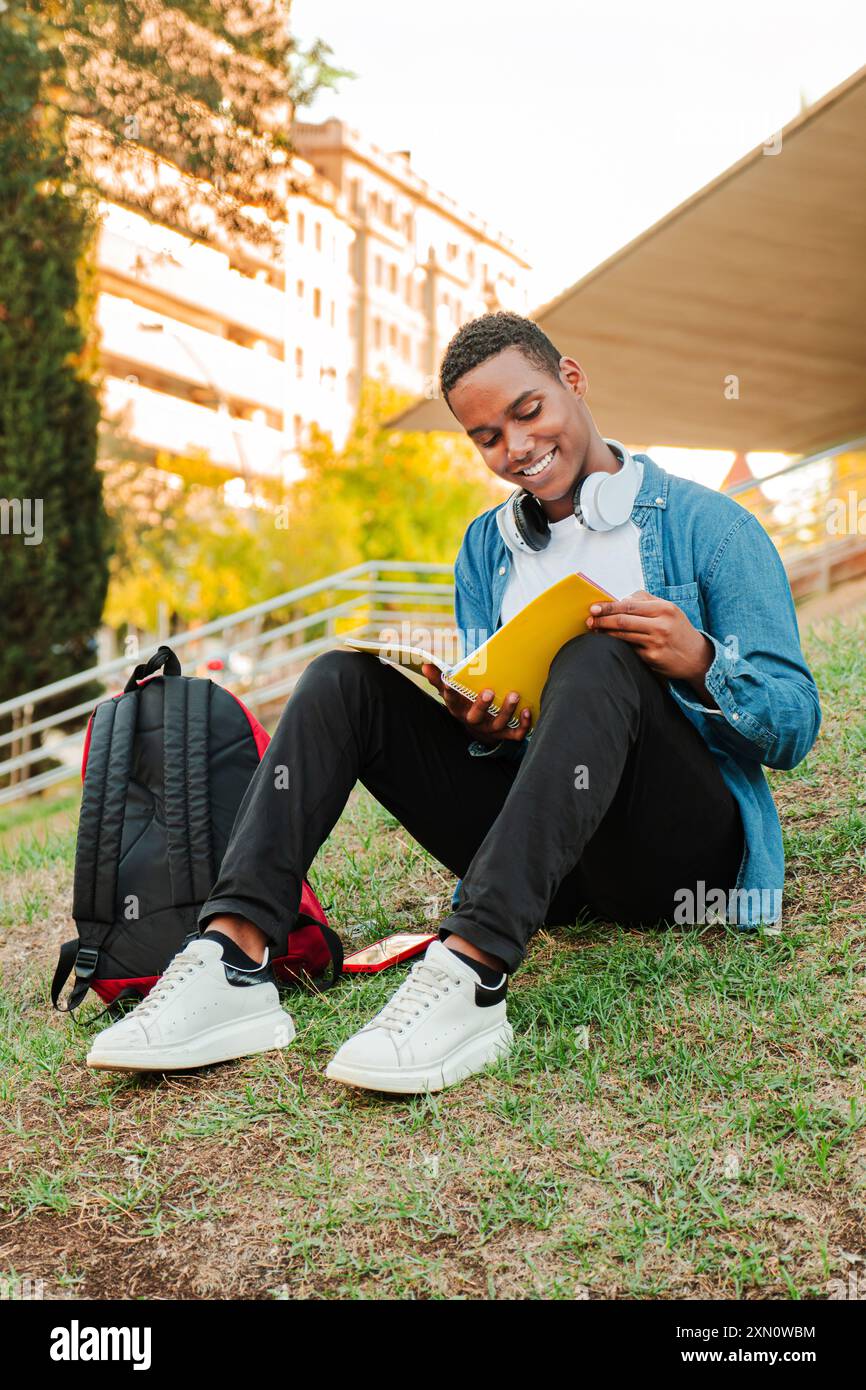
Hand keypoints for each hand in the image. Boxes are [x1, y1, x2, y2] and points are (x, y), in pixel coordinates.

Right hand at [421, 664, 532, 742]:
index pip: (451, 701)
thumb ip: (440, 678)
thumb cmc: (465, 702)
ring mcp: (491, 728)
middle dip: (482, 705)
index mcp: (459, 709)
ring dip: (507, 711)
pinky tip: (528, 710)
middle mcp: (474, 721)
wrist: (480, 726)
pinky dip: (524, 724)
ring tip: (514, 695)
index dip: (450, 692)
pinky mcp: (506, 733)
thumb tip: (424, 665)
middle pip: (476, 717)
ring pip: (498, 724)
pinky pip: (516, 733)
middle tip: (489, 692)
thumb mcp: (452, 691)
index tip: (450, 682)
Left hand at [585, 589, 715, 699]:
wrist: (697, 657)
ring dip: (605, 633)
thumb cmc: (678, 629)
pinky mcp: (652, 658)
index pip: (629, 606)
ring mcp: (656, 642)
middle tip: (589, 620)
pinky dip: (616, 644)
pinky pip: (629, 649)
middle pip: (623, 621)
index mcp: (664, 609)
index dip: (608, 607)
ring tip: (595, 629)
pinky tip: (608, 642)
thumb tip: (620, 599)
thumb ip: (646, 600)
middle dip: (602, 620)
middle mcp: (661, 625)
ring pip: (622, 636)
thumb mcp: (669, 610)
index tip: (594, 607)